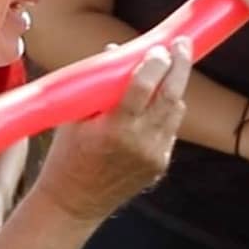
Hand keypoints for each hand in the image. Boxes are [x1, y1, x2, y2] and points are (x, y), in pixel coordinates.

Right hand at [35, 40, 193, 220]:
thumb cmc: (66, 156)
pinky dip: (165, 113)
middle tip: (181, 45)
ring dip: (173, 89)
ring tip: (168, 71)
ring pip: (175, 112)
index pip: (144, 86)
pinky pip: (170, 130)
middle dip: (180, 65)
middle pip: (170, 96)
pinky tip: (156, 104)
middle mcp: (139, 143)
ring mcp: (153, 156)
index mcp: (114, 129)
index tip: (159, 47)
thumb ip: (97, 85)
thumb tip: (116, 50)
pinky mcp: (159, 165)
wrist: (73, 203)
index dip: (156, 62)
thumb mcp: (74, 118)